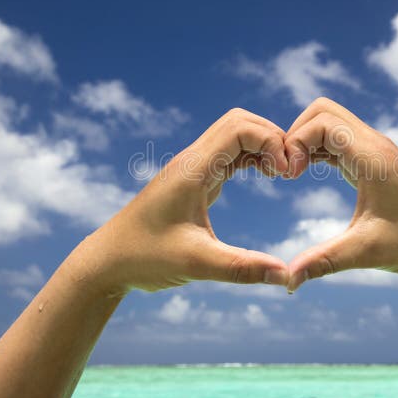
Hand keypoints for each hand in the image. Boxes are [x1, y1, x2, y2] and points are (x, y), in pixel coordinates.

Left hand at [84, 108, 291, 294]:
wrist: (107, 262)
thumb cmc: (144, 259)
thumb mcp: (196, 265)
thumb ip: (243, 268)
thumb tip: (287, 276)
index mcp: (192, 170)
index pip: (240, 128)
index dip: (271, 142)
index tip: (287, 174)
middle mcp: (192, 161)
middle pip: (240, 121)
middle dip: (272, 137)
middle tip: (291, 171)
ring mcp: (191, 168)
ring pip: (234, 134)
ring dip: (262, 146)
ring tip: (283, 174)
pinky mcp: (193, 180)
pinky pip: (228, 154)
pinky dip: (252, 157)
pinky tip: (266, 177)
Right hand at [283, 98, 397, 291]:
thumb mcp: (366, 253)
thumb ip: (324, 261)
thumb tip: (287, 280)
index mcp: (373, 157)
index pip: (323, 122)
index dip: (297, 142)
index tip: (290, 177)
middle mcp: (374, 145)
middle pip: (322, 110)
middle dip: (296, 134)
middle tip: (287, 171)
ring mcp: (374, 150)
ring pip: (329, 121)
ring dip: (306, 140)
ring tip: (293, 174)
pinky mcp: (373, 161)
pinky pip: (337, 139)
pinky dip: (317, 148)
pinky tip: (306, 174)